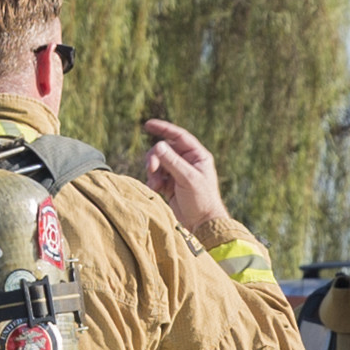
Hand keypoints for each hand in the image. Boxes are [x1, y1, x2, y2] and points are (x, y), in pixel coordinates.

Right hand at [136, 117, 234, 246]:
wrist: (202, 224)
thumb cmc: (201, 200)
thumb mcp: (188, 179)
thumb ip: (172, 162)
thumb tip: (159, 146)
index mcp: (197, 156)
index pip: (179, 136)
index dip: (163, 129)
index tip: (148, 124)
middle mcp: (187, 162)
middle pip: (164, 150)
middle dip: (155, 157)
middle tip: (151, 168)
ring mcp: (178, 173)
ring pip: (158, 163)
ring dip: (153, 171)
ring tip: (155, 184)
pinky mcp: (170, 185)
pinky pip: (156, 176)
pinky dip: (153, 181)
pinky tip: (155, 189)